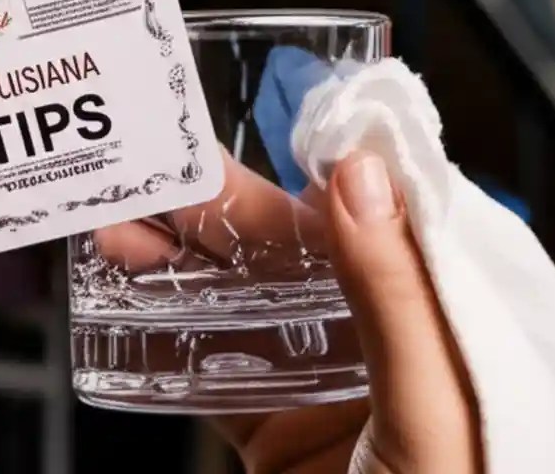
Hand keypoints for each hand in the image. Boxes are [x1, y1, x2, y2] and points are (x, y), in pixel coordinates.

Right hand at [94, 151, 480, 471]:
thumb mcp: (435, 400)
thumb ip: (397, 293)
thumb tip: (365, 179)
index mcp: (430, 316)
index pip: (366, 216)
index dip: (303, 166)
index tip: (254, 124)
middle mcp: (370, 340)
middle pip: (282, 254)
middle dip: (210, 212)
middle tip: (150, 174)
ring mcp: (315, 385)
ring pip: (233, 304)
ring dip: (173, 266)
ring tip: (119, 233)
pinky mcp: (268, 429)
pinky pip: (208, 372)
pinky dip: (162, 339)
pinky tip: (126, 306)